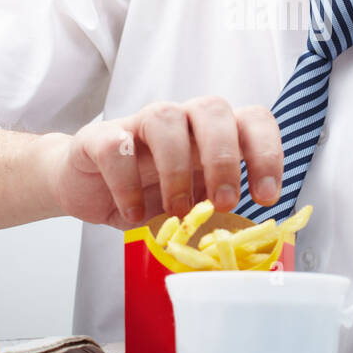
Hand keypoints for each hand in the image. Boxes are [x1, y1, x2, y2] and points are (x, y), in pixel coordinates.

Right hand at [37, 97, 283, 229]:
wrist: (86, 188)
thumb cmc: (148, 194)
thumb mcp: (191, 208)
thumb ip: (216, 215)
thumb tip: (246, 244)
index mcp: (212, 133)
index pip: (252, 120)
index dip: (267, 153)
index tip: (266, 196)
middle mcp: (181, 120)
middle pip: (212, 108)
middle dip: (224, 157)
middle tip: (223, 202)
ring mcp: (139, 124)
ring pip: (165, 117)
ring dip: (177, 168)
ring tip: (177, 211)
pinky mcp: (100, 137)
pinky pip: (116, 145)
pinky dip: (127, 183)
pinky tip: (134, 213)